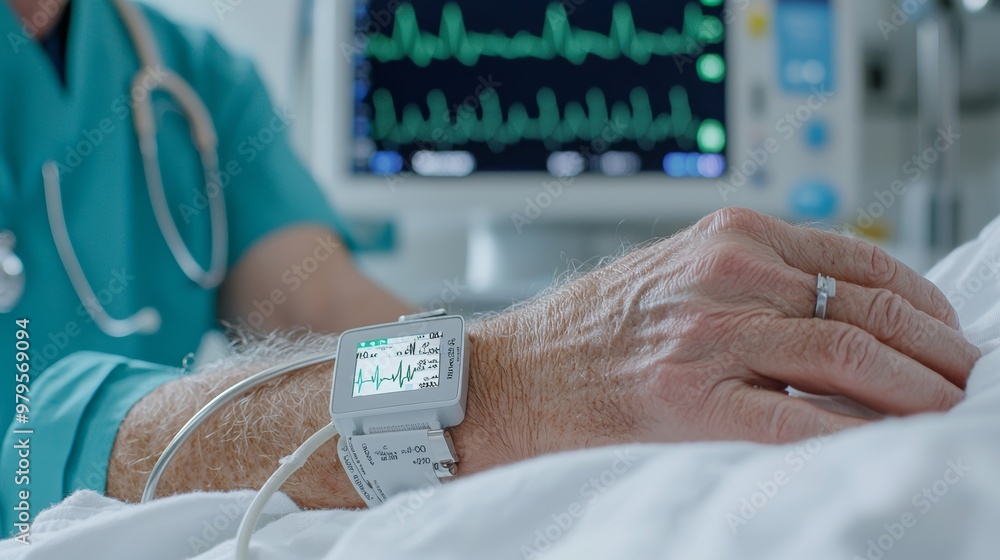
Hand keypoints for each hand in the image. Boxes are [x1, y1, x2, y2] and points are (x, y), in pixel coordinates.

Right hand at [457, 208, 980, 466]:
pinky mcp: (692, 397)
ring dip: (913, 392)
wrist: (520, 371)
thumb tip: (849, 314)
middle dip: (934, 352)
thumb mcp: (684, 269)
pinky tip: (877, 444)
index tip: (943, 333)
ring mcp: (711, 334)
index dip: (922, 303)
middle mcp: (729, 274)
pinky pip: (797, 420)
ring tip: (943, 412)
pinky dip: (850, 434)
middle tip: (963, 380)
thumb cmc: (597, 327)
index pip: (862, 262)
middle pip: (868, 310)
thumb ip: (761, 277)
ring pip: (848, 358)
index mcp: (733, 236)